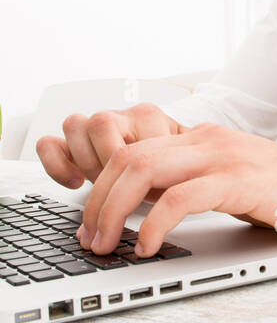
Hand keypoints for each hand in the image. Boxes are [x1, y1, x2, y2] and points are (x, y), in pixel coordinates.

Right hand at [36, 103, 188, 191]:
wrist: (166, 164)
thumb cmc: (173, 170)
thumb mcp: (183, 171)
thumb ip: (177, 176)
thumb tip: (170, 206)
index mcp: (149, 117)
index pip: (138, 120)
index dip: (146, 159)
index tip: (158, 184)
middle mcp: (119, 118)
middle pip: (100, 122)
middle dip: (110, 163)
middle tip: (125, 188)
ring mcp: (92, 129)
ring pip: (74, 125)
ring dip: (87, 162)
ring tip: (105, 186)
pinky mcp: (71, 147)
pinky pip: (48, 144)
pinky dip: (57, 166)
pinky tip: (75, 183)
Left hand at [76, 124, 276, 254]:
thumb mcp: (233, 185)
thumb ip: (195, 187)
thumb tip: (149, 211)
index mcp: (202, 139)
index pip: (132, 150)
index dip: (100, 186)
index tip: (91, 222)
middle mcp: (208, 140)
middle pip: (128, 158)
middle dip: (97, 200)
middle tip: (89, 239)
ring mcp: (224, 157)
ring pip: (144, 171)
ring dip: (114, 211)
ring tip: (108, 244)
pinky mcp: (241, 181)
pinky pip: (181, 198)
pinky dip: (154, 223)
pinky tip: (149, 246)